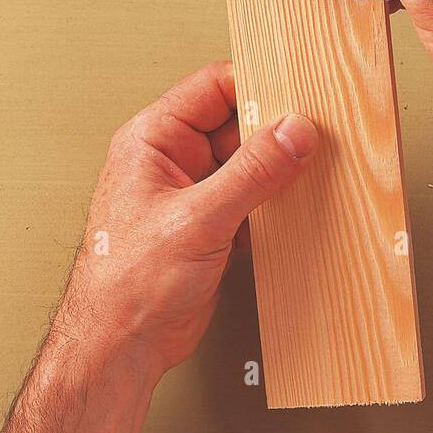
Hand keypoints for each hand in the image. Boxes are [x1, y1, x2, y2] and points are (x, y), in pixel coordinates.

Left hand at [56, 62, 317, 376]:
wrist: (119, 348)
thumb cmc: (126, 284)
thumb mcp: (198, 219)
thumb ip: (252, 172)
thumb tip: (292, 132)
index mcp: (153, 140)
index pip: (212, 87)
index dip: (256, 84)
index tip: (298, 92)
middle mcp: (172, 161)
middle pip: (237, 124)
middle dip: (275, 133)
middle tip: (312, 137)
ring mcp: (193, 194)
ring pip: (249, 164)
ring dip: (277, 172)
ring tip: (306, 175)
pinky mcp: (211, 225)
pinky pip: (252, 199)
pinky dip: (273, 204)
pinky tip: (290, 212)